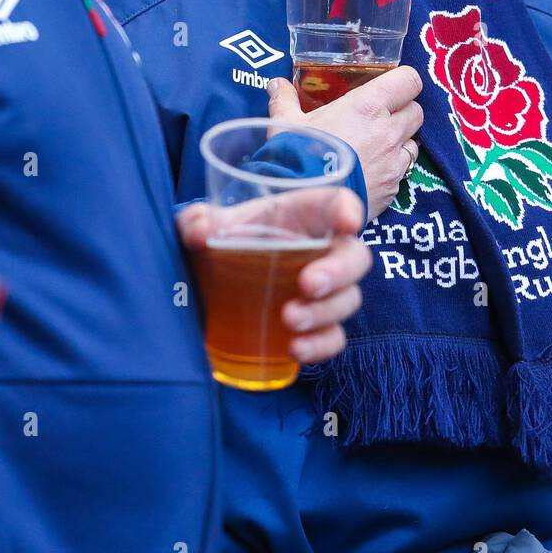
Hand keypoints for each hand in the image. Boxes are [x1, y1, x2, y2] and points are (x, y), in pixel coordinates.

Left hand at [176, 188, 371, 364]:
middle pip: (354, 257)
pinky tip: (296, 348)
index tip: (347, 222)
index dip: (348, 210)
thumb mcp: (210, 224)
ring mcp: (326, 291)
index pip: (337, 204)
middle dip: (339, 272)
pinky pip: (334, 337)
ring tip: (290, 320)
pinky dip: (321, 345)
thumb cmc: (228, 238)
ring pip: (348, 300)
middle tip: (309, 284)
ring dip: (324, 312)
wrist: (219, 278)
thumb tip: (199, 232)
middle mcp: (323, 251)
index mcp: (304, 216)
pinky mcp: (317, 326)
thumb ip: (198, 221)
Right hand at [266, 66, 422, 220]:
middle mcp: (388, 130)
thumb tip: (276, 83)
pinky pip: (403, 171)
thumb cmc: (298, 155)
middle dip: (403, 111)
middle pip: (416, 111)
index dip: (403, 81)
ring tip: (377, 145)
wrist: (305, 204)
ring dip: (401, 140)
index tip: (389, 86)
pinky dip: (394, 167)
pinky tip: (372, 170)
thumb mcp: (285, 123)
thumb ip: (285, 100)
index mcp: (368, 105)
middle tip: (380, 116)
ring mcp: (394, 161)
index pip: (410, 81)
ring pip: (414, 141)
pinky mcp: (393, 188)